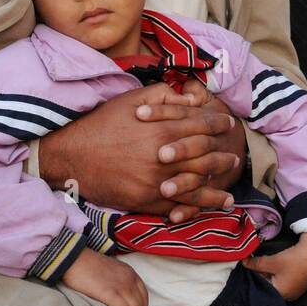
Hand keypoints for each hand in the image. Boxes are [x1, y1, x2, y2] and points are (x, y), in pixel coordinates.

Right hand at [37, 85, 239, 214]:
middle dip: (223, 158)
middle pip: (206, 158)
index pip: (203, 126)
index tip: (229, 125)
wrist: (72, 155)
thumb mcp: (132, 99)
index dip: (219, 125)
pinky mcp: (145, 201)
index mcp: (164, 129)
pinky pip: (177, 207)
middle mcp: (165, 157)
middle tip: (234, 158)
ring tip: (229, 195)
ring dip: (216, 191)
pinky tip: (205, 210)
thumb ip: (164, 95)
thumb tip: (192, 98)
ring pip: (196, 187)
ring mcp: (156, 181)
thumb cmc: (102, 123)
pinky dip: (194, 209)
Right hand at [61, 248, 147, 305]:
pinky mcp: (109, 292)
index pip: (144, 296)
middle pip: (141, 305)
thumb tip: (120, 300)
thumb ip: (119, 282)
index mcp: (130, 273)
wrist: (74, 258)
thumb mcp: (111, 271)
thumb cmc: (88, 266)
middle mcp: (129, 279)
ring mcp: (121, 285)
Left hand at [242, 232, 306, 300]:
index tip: (246, 269)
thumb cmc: (294, 260)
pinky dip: (277, 274)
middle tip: (253, 265)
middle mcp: (287, 297)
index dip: (252, 278)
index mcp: (280, 295)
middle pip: (268, 287)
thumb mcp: (272, 261)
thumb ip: (256, 264)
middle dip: (260, 276)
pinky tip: (275, 265)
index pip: (260, 288)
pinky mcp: (298, 284)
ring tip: (264, 264)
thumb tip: (243, 263)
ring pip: (275, 284)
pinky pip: (283, 282)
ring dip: (269, 274)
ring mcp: (294, 291)